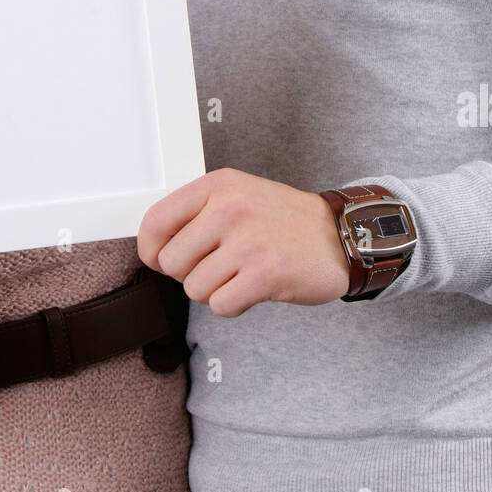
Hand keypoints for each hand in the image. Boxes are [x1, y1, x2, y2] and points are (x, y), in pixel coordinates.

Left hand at [137, 166, 350, 316]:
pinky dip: (234, 304)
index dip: (151, 250)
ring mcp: (248, 241)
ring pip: (194, 288)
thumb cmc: (283, 219)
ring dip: (215, 290)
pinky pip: (220, 305)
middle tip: (219, 265)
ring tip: (241, 273)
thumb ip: (196, 213)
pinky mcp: (265, 274)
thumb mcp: (238, 194)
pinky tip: (253, 288)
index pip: (155, 222)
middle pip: (171, 262)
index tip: (162, 259)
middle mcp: (229, 209)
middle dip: (190, 272)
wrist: (340, 235)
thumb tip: (154, 249)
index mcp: (218, 185)